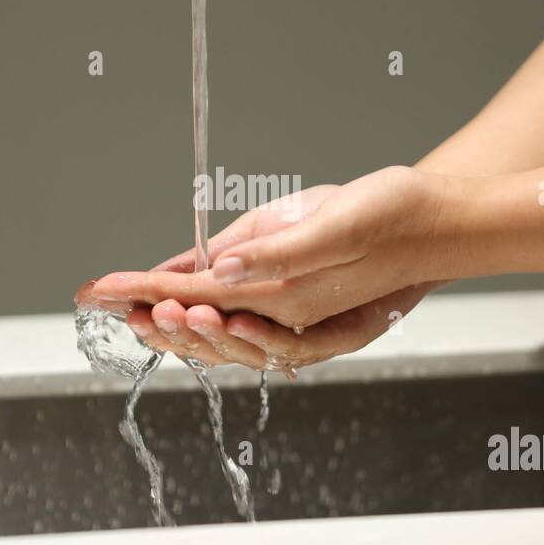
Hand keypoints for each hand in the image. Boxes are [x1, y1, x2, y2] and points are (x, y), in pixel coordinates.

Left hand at [78, 166, 449, 370]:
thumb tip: (216, 270)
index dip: (142, 291)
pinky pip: (245, 320)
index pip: (197, 297)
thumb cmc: (397, 215)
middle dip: (148, 314)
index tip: (98, 288)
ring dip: (175, 321)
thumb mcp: (339, 220)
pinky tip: (192, 307)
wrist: (444, 224)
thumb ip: (278, 251)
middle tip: (103, 301)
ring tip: (134, 309)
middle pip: (202, 325)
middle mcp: (288, 314)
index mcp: (288, 295)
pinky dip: (210, 316)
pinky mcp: (305, 302)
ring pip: (221, 329)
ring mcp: (296, 313)